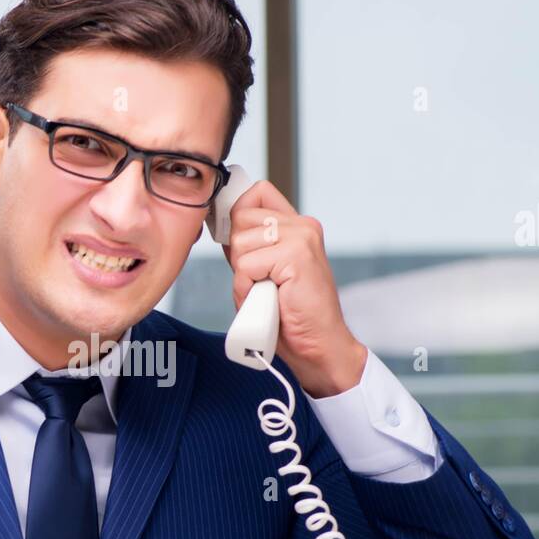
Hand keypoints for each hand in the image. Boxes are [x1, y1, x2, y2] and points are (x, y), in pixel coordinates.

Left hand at [221, 179, 367, 396]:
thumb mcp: (265, 272)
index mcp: (297, 225)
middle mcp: (302, 225)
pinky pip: (246, 266)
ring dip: (242, 276)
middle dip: (238, 252)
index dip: (236, 214)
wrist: (319, 346)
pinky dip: (246, 289)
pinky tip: (266, 300)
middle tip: (259, 280)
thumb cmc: (290, 315)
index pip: (256, 192)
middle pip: (240, 217)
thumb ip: (249, 246)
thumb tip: (219, 224)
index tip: (236, 242)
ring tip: (265, 293)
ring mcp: (301, 238)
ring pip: (240, 242)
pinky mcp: (296, 256)